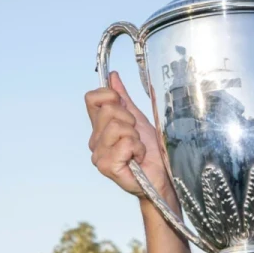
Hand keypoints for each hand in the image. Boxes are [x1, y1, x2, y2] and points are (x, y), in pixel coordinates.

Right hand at [85, 71, 172, 201]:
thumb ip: (124, 99)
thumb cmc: (150, 152)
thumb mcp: (138, 119)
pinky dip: (137, 149)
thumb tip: (112, 77)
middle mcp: (95, 141)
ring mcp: (99, 155)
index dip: (111, 96)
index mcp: (99, 128)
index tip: (125, 108)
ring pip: (117, 126)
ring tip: (137, 149)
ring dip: (135, 137)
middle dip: (129, 120)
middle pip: (108, 110)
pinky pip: (125, 143)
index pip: (92, 98)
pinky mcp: (107, 166)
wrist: (161, 176)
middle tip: (136, 136)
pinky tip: (137, 158)